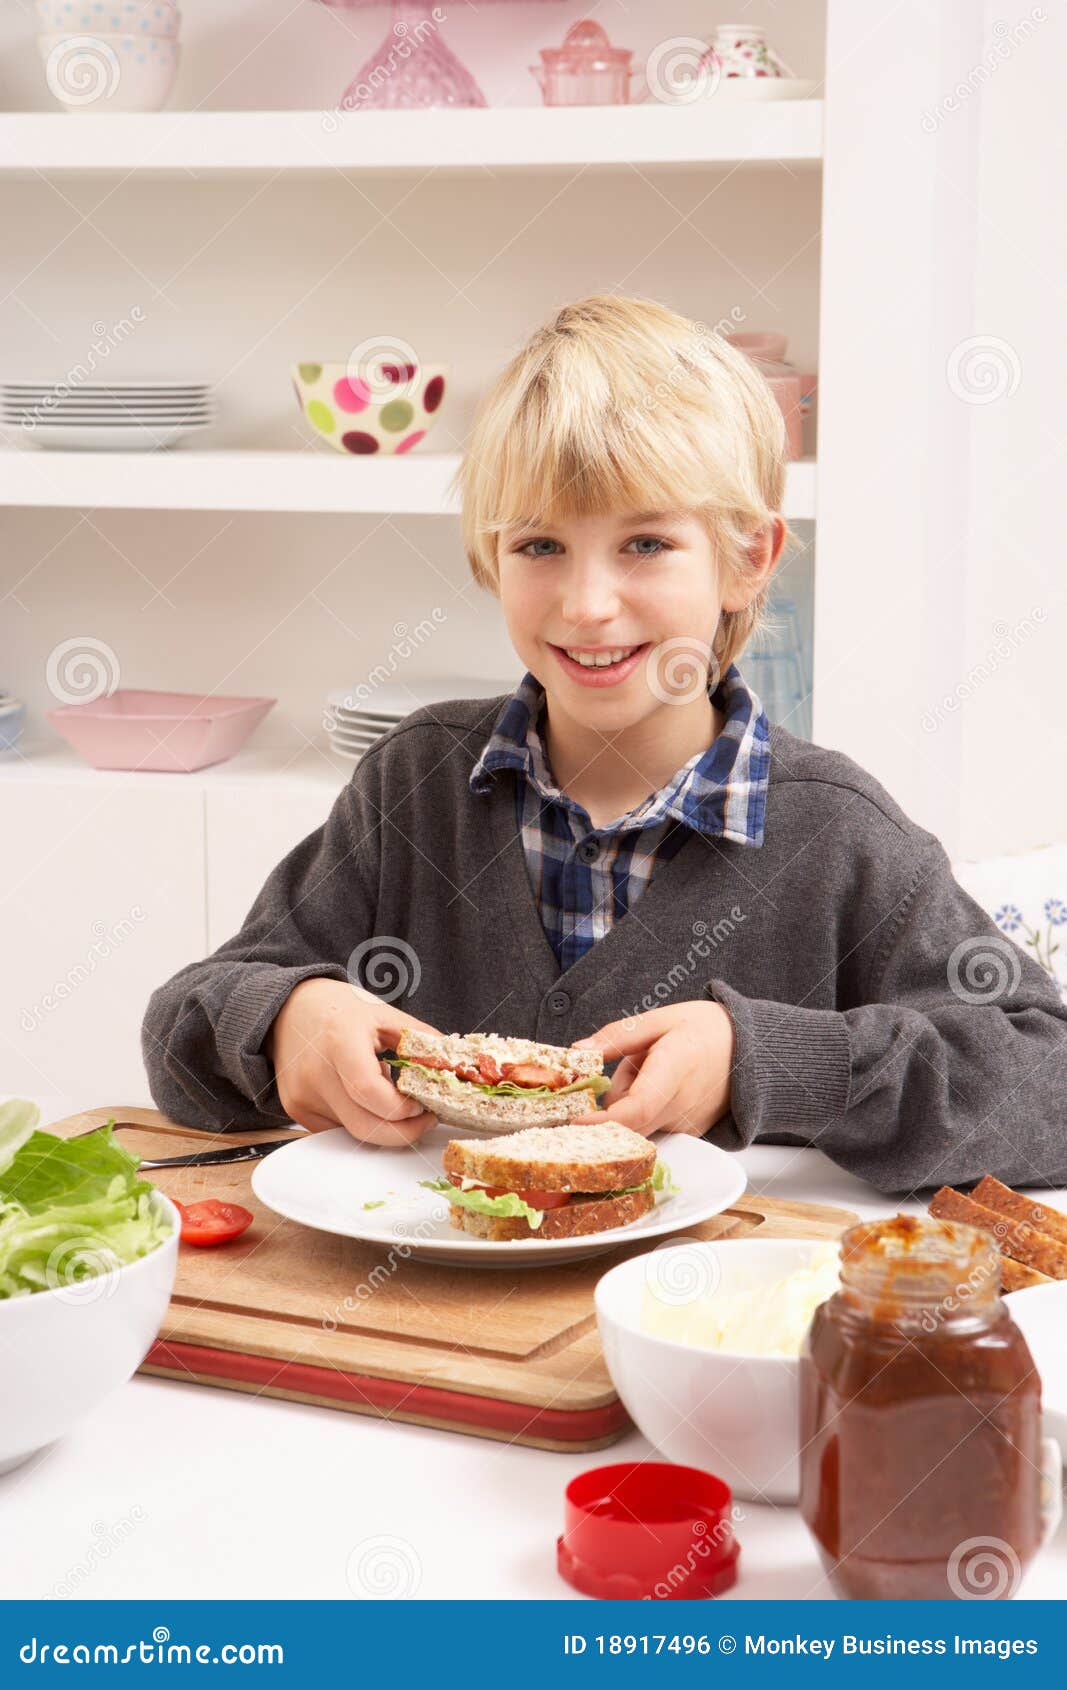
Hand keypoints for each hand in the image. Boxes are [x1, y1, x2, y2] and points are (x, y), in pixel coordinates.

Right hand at [266, 977, 440, 1145]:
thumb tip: (453, 1063)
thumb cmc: (336, 1007)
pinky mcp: (297, 1109)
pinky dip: (359, 1118)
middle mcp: (316, 1072)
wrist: (287, 1008)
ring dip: (381, 1122)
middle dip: (403, 1132)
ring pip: (353, 1130)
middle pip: (365, 1126)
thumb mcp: (382, 1012)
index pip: (370, 1092)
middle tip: (424, 1119)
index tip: (423, 1106)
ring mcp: (303, 1095)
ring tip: (389, 1094)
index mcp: (339, 1041)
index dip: (403, 1109)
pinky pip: (337, 1128)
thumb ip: (419, 1039)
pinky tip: (362, 1095)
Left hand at [570, 1001, 734, 1136]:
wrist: (751, 1048)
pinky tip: (661, 1086)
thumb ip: (618, 1036)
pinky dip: (644, 1111)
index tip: (574, 1118)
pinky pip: (652, 1127)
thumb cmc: (707, 1029)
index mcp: (674, 1068)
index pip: (634, 1109)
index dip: (600, 1120)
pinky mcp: (689, 1133)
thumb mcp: (661, 1019)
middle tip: (628, 1064)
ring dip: (629, 1103)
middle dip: (609, 1100)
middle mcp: (681, 1105)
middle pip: (626, 1121)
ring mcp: (687, 1123)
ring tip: (650, 1070)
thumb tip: (579, 1050)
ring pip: (636, 1124)